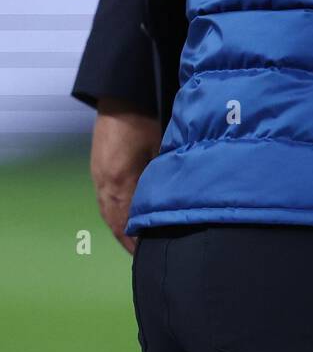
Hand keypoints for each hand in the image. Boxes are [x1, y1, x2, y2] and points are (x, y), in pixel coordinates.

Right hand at [90, 99, 161, 253]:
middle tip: (144, 256)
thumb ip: (165, 175)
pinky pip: (105, 200)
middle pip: (116, 222)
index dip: (139, 241)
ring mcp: (99, 176)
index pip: (128, 223)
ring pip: (108, 213)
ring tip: (135, 244)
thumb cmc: (146, 119)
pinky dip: (115, 214)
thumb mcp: (162, 148)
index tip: (151, 254)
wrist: (122, 95)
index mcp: (121, 181)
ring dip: (121, 229)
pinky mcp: (98, 169)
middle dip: (129, 241)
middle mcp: (106, 183)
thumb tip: (175, 200)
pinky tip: (125, 220)